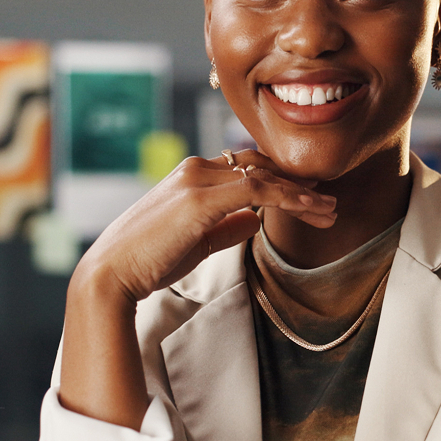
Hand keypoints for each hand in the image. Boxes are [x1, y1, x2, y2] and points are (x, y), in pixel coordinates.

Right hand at [75, 151, 334, 307]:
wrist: (111, 273)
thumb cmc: (146, 262)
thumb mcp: (195, 243)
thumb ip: (226, 227)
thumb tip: (255, 220)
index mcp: (190, 177)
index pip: (244, 168)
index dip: (280, 180)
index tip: (308, 196)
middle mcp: (194, 170)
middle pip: (259, 166)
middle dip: (297, 183)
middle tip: (328, 201)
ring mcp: (197, 181)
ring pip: (264, 176)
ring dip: (301, 193)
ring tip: (328, 210)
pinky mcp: (201, 199)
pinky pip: (257, 191)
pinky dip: (288, 199)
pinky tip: (309, 210)